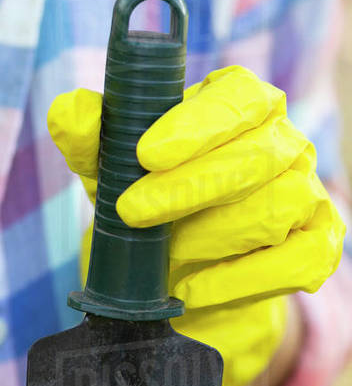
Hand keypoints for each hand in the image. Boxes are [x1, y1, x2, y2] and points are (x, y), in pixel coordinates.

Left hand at [48, 65, 344, 385]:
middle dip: (190, 186)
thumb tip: (69, 111)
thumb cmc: (148, 205)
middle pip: (256, 155)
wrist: (178, 279)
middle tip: (131, 213)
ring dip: (211, 235)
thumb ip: (90, 137)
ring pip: (276, 207)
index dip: (196, 124)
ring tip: (164, 255)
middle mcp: (283, 142)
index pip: (237, 97)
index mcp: (240, 104)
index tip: (145, 153)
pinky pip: (297, 260)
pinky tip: (194, 289)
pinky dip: (241, 280)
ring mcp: (307, 193)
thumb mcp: (110, 171)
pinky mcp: (316, 246)